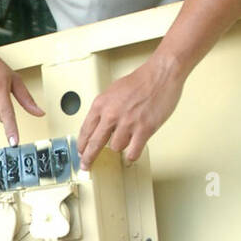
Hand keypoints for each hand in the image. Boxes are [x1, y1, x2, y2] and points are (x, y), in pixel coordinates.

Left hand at [77, 52, 183, 169]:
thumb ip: (105, 108)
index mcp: (101, 104)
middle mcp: (111, 115)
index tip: (81, 152)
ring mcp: (127, 123)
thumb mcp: (113, 91)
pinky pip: (133, 152)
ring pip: (115, 148)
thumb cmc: (140, 81)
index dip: (81, 145)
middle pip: (94, 144)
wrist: (160, 75)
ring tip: (127, 139)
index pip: (85, 130)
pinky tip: (131, 156)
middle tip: (86, 165)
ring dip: (120, 147)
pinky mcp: (144, 129)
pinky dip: (131, 156)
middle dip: (88, 158)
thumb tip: (100, 124)